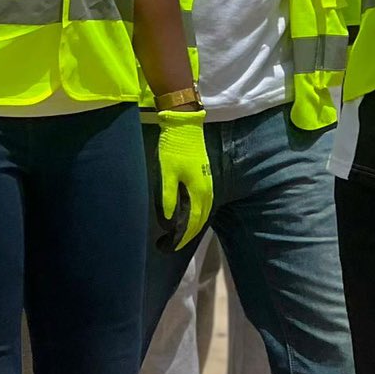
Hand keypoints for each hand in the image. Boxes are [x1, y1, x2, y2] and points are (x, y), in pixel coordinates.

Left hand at [154, 107, 212, 250]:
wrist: (185, 126)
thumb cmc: (174, 149)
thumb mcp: (167, 174)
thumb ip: (169, 198)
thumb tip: (170, 220)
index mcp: (198, 192)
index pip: (192, 222)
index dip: (182, 237)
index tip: (170, 246)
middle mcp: (207, 191)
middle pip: (200, 220)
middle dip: (187, 235)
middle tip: (172, 244)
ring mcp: (208, 184)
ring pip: (204, 212)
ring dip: (193, 225)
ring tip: (180, 234)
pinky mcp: (204, 177)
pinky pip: (204, 203)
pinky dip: (197, 214)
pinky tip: (189, 214)